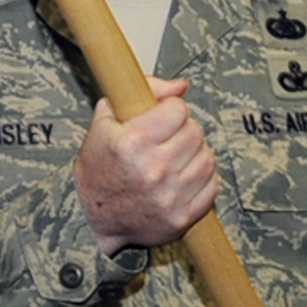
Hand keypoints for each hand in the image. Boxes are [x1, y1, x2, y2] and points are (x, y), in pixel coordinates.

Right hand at [76, 76, 217, 253]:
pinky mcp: (182, 217)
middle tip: (168, 141)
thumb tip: (181, 86)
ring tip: (176, 160)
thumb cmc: (99, 171)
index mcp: (131, 143)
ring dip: (195, 155)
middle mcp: (152, 169)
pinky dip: (203, 180)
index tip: (162, 119)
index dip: (170, 110)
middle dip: (183, 132)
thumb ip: (141, 93)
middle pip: (195, 132)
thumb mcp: (105, 124)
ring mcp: (169, 196)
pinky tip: (184, 178)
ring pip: (208, 157)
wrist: (93, 220)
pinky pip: (212, 185)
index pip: (178, 110)